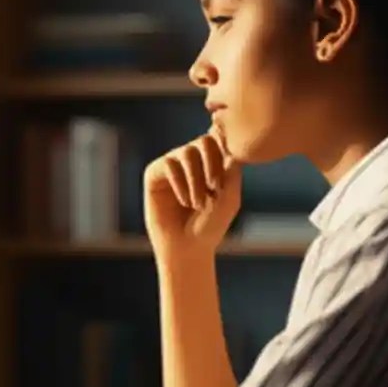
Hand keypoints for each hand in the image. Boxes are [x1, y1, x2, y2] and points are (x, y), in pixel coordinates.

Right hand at [144, 128, 242, 260]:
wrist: (187, 247)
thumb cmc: (211, 225)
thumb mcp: (230, 198)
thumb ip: (232, 170)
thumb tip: (228, 142)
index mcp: (213, 161)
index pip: (221, 138)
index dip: (226, 150)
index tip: (226, 179)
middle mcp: (192, 159)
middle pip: (206, 140)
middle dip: (213, 165)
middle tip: (215, 189)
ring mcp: (173, 164)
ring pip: (188, 152)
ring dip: (196, 179)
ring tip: (198, 203)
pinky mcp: (155, 174)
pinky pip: (169, 164)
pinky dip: (180, 184)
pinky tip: (184, 202)